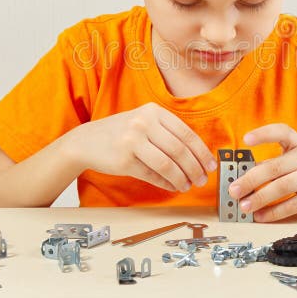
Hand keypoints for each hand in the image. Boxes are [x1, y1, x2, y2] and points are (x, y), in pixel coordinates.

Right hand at [71, 102, 216, 191]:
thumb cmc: (120, 133)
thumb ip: (168, 133)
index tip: (210, 165)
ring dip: (182, 178)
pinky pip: (152, 175)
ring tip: (188, 185)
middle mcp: (143, 123)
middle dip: (195, 168)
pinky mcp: (124, 160)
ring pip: (167, 164)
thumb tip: (197, 155)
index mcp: (153, 111)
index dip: (201, 152)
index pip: (186, 133)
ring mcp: (132, 141)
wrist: (86, 141)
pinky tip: (173, 186)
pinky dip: (166, 183)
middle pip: (179, 150)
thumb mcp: (144, 122)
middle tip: (202, 180)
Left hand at [227, 124, 296, 221]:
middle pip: (275, 167)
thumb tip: (243, 177)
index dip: (264, 134)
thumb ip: (273, 165)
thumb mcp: (295, 161)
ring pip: (282, 187)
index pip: (282, 132)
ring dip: (260, 198)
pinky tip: (261, 216)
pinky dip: (274, 212)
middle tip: (234, 190)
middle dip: (251, 180)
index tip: (245, 140)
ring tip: (244, 206)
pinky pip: (292, 205)